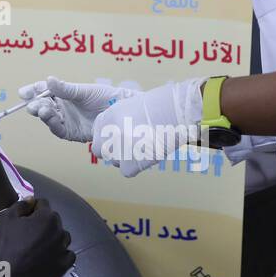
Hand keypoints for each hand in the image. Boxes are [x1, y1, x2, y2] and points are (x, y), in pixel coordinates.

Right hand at [0, 197, 75, 276]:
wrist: (5, 275)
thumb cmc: (3, 244)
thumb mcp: (5, 217)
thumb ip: (21, 205)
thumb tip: (32, 200)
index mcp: (47, 217)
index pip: (43, 204)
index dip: (32, 209)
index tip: (24, 218)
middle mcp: (59, 231)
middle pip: (53, 221)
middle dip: (43, 223)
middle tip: (28, 234)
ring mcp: (63, 249)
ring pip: (62, 237)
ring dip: (53, 238)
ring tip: (39, 247)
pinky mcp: (63, 266)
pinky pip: (68, 255)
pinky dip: (61, 254)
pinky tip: (50, 257)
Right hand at [18, 76, 135, 142]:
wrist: (120, 113)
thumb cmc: (104, 98)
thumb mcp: (83, 91)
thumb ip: (65, 89)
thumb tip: (48, 80)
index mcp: (63, 93)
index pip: (44, 90)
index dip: (32, 91)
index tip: (23, 92)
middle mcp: (62, 107)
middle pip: (43, 105)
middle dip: (35, 104)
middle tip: (31, 104)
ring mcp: (66, 120)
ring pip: (49, 117)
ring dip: (43, 114)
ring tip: (40, 110)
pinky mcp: (71, 132)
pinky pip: (58, 130)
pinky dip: (52, 124)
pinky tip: (49, 118)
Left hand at [91, 78, 205, 177]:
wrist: (177, 111)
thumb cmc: (162, 105)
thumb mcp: (133, 105)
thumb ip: (120, 119)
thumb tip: (118, 133)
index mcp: (108, 116)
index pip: (98, 133)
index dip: (109, 137)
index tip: (120, 136)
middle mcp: (110, 133)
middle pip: (100, 150)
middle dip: (112, 150)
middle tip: (130, 146)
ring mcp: (119, 148)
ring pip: (115, 161)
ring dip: (127, 158)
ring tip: (145, 146)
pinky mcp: (130, 163)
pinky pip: (126, 171)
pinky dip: (136, 167)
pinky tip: (147, 155)